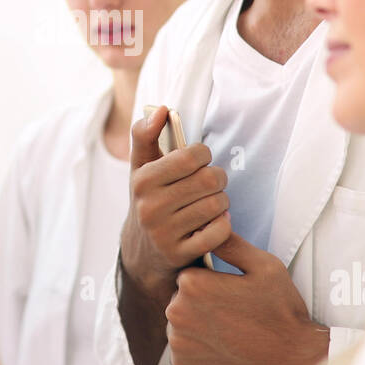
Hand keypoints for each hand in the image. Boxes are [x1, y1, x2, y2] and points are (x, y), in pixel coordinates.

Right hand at [120, 105, 231, 305]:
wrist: (143, 252)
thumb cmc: (149, 199)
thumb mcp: (140, 168)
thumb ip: (145, 134)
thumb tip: (162, 109)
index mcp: (142, 181)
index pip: (192, 155)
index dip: (204, 155)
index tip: (200, 161)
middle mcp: (150, 207)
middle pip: (209, 179)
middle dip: (217, 178)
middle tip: (212, 182)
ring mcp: (164, 234)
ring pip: (217, 205)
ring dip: (222, 201)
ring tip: (212, 202)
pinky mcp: (180, 255)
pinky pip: (219, 232)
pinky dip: (223, 224)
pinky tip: (215, 222)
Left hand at [165, 232, 328, 364]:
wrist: (290, 360)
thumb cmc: (279, 311)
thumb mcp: (264, 265)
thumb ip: (230, 243)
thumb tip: (210, 224)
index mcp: (192, 285)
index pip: (189, 274)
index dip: (211, 281)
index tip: (231, 291)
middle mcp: (177, 314)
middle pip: (181, 299)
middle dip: (201, 303)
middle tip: (233, 312)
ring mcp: (178, 344)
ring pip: (181, 325)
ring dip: (198, 326)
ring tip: (230, 330)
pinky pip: (184, 349)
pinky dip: (199, 349)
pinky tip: (223, 347)